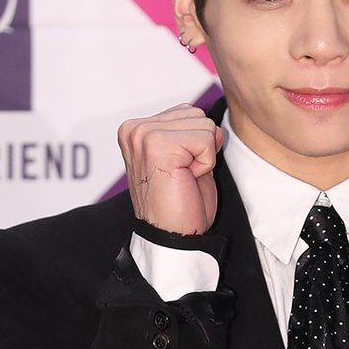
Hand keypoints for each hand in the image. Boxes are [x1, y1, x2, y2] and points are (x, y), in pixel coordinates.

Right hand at [118, 104, 222, 234]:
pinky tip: (186, 178)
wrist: (171, 236)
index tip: (179, 169)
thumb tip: (212, 123)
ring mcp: (144, 135)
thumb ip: (191, 132)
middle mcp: (136, 129)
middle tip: (183, 175)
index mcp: (138, 129)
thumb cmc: (178, 204)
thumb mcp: (185, 158)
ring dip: (203, 155)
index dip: (196, 143)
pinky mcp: (157, 145)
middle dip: (201, 147)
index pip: (189, 112)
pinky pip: (205, 139)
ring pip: (204, 125)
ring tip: (184, 176)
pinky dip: (205, 163)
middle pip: (197, 115)